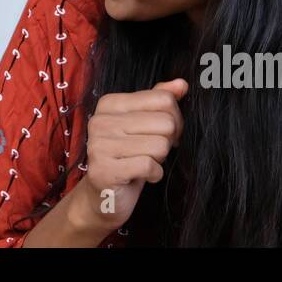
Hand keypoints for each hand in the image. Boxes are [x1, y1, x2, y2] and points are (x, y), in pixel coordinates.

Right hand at [69, 78, 187, 233]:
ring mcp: (99, 145)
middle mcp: (100, 121)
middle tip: (153, 151)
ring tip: (143, 162)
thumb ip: (159, 100)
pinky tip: (142, 176)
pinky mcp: (104, 171)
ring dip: (159, 159)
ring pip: (160, 145)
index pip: (163, 99)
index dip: (174, 119)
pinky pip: (150, 166)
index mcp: (110, 103)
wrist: (105, 197)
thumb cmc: (128, 157)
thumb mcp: (143, 124)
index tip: (162, 133)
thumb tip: (182, 84)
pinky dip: (154, 174)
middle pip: (165, 122)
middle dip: (167, 141)